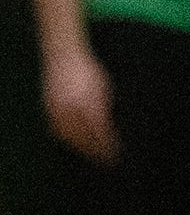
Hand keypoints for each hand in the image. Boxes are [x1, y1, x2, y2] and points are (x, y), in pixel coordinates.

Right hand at [41, 42, 111, 162]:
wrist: (63, 54)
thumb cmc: (89, 69)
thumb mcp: (104, 88)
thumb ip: (105, 108)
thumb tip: (110, 129)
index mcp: (87, 103)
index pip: (99, 131)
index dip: (108, 145)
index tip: (116, 153)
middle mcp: (70, 108)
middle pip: (83, 138)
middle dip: (95, 150)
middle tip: (107, 159)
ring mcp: (56, 109)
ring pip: (68, 136)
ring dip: (80, 148)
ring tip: (92, 155)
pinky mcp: (48, 108)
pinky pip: (56, 129)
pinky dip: (67, 139)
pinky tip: (75, 144)